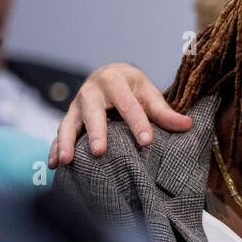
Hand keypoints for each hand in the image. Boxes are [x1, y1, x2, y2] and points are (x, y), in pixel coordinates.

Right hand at [47, 62, 193, 166]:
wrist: (108, 75)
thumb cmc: (132, 87)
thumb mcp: (148, 93)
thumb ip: (164, 111)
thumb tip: (187, 125)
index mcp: (114, 81)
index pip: (127, 103)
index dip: (137, 122)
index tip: (147, 141)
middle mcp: (91, 92)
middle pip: (92, 112)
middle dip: (96, 131)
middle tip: (100, 151)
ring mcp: (76, 106)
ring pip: (68, 124)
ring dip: (66, 143)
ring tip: (68, 162)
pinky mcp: (68, 119)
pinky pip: (58, 135)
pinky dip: (55, 150)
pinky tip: (54, 166)